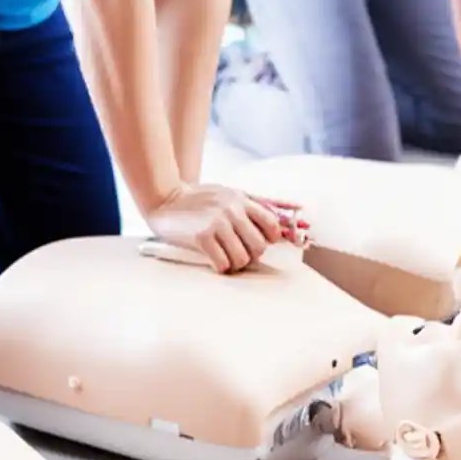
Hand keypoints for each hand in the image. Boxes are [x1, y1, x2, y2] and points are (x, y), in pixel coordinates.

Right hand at [145, 183, 304, 272]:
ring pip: (243, 258)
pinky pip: (223, 263)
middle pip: (259, 246)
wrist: (164, 199)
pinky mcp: (202, 236)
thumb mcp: (229, 193)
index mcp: (241, 198)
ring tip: (224, 256)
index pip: (272, 225)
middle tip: (237, 252)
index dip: (267, 239)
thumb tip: (296, 206)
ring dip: (235, 263)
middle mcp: (232, 209)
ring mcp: (217, 222)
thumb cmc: (199, 199)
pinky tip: (213, 259)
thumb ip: (258, 201)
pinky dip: (220, 266)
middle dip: (250, 254)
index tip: (254, 242)